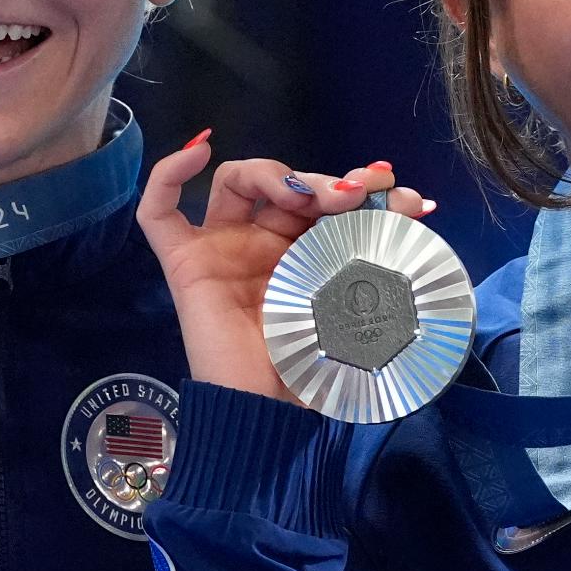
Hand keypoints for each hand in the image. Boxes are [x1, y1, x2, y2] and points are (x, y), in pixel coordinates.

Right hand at [136, 135, 432, 401]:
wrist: (276, 417)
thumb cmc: (320, 368)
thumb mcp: (363, 297)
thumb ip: (378, 250)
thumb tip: (413, 200)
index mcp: (303, 255)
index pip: (323, 199)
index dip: (362, 190)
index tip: (402, 198)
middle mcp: (261, 246)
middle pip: (282, 186)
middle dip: (321, 182)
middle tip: (352, 197)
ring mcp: (220, 251)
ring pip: (235, 183)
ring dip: (275, 174)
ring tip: (307, 196)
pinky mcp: (185, 266)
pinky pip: (158, 214)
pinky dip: (169, 175)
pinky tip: (198, 153)